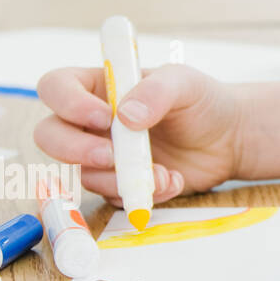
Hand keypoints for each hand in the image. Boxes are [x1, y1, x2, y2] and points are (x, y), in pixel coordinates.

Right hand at [34, 64, 246, 204]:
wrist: (230, 139)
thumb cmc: (203, 101)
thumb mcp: (186, 83)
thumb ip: (156, 91)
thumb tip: (125, 115)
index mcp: (99, 87)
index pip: (56, 87)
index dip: (67, 103)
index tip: (103, 115)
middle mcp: (91, 122)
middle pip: (49, 136)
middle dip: (75, 149)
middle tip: (111, 155)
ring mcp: (103, 155)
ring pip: (82, 173)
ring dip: (119, 178)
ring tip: (162, 172)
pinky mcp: (120, 183)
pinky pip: (112, 197)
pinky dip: (140, 194)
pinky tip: (172, 181)